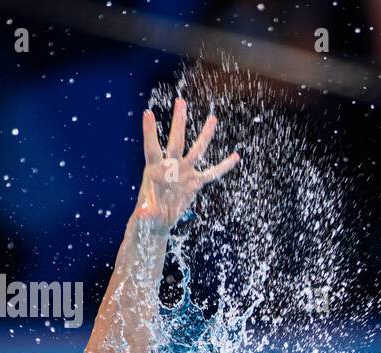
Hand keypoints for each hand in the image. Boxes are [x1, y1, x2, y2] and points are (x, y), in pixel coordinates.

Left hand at [133, 97, 239, 233]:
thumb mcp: (144, 216)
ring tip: (213, 119)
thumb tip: (144, 213)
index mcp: (153, 170)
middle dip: (179, 122)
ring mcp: (184, 172)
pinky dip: (224, 166)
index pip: (152, 147)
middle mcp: (170, 166)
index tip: (147, 113)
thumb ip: (145, 212)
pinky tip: (235, 157)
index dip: (150, 132)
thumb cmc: (146, 216)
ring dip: (205, 135)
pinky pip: (212, 174)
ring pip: (197, 151)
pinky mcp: (195, 183)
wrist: (158, 221)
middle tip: (181, 102)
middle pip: (176, 141)